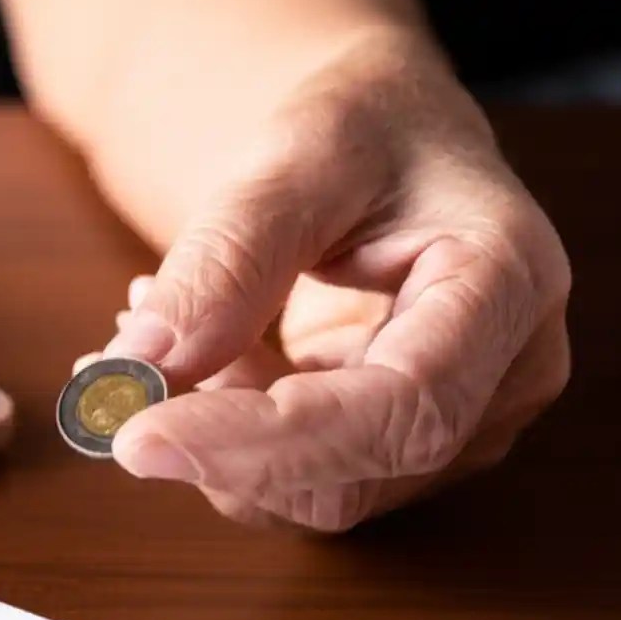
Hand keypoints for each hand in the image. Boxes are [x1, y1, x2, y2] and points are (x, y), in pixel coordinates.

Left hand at [75, 31, 571, 531]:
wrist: (386, 148)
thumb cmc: (363, 129)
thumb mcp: (295, 156)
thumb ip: (228, 258)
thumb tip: (142, 363)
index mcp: (508, 282)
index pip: (405, 407)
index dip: (272, 440)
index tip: (140, 433)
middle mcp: (506, 373)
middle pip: (357, 471)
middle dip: (220, 440)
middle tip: (112, 365)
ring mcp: (463, 420)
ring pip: (318, 490)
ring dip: (212, 434)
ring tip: (149, 329)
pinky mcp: (403, 440)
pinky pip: (301, 475)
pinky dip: (224, 433)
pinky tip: (186, 356)